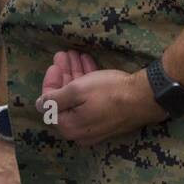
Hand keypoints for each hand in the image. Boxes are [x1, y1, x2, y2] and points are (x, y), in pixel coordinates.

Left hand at [34, 59, 165, 145]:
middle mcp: (80, 129)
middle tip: (64, 55)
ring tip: (75, 54)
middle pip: (65, 99)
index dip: (50, 81)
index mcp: (69, 126)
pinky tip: (88, 62)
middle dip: (64, 74)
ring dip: (76, 74)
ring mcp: (94, 124)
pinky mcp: (107, 117)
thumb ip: (55, 99)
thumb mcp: (77, 91)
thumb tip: (38, 104)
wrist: (145, 98)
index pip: (50, 104)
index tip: (54, 64)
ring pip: (79, 97)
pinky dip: (89, 81)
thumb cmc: (109, 92)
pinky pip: (92, 100)